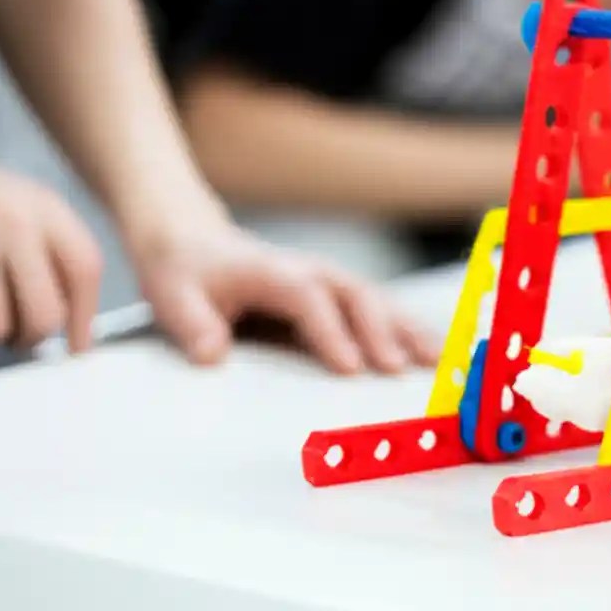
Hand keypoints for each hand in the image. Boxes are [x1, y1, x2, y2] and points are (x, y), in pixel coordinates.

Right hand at [0, 137, 101, 350]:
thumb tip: (78, 336)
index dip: (84, 317)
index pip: (84, 268)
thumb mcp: (20, 206)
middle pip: (43, 315)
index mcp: (43, 207)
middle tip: (8, 334)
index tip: (77, 347)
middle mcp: (10, 218)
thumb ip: (52, 256)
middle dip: (25, 338)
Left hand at [128, 218, 439, 373]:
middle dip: (382, 332)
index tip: (350, 367)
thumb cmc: (187, 271)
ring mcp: (330, 282)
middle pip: (357, 298)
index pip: (310, 301)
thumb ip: (193, 325)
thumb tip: (212, 355)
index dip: (332, 333)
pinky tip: (432, 354)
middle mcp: (311, 272)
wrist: (193, 241)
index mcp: (274, 272)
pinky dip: (408, 331)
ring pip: (378, 303)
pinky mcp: (338, 297)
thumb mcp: (173, 296)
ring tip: (438, 362)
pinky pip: (380, 312)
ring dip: (409, 331)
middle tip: (400, 370)